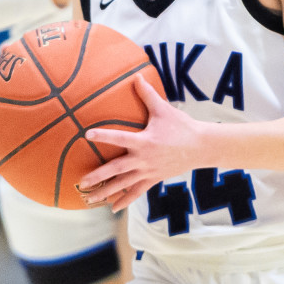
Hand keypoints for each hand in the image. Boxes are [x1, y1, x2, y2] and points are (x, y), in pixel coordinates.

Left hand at [75, 76, 204, 211]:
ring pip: (124, 184)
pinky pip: (136, 192)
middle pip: (117, 169)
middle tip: (82, 181)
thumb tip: (135, 76)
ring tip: (89, 198)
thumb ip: (147, 94)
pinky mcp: (153, 179)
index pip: (119, 137)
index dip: (104, 135)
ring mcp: (148, 172)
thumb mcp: (164, 109)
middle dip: (99, 176)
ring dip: (106, 191)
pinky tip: (112, 208)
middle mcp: (144, 159)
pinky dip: (124, 200)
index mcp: (144, 141)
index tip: (87, 135)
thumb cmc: (181, 126)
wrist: (201, 147)